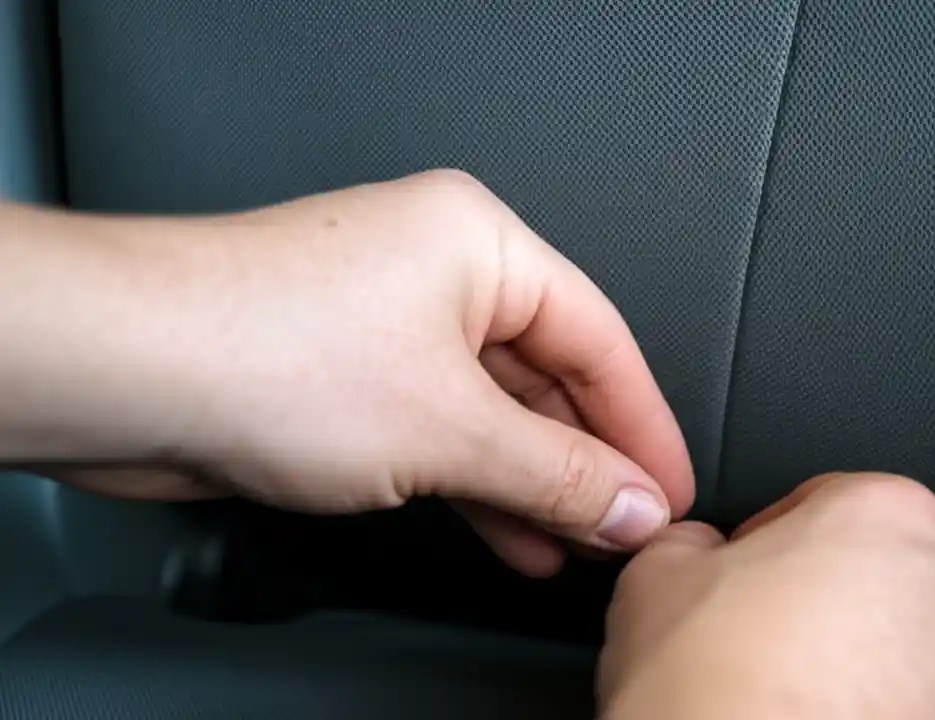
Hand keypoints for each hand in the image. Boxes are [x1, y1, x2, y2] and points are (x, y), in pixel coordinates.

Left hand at [1, 170, 693, 575]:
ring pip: (490, 410)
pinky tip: (505, 531)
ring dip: (532, 482)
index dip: (642, 424)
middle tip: (623, 526)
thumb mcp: (451, 429)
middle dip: (585, 460)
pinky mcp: (344, 372)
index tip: (667, 488)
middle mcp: (435, 271)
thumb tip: (629, 504)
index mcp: (479, 243)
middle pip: (546, 376)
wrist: (123, 370)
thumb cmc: (262, 348)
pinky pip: (437, 429)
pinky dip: (474, 481)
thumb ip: (556, 474)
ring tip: (572, 545)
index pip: (598, 339)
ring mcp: (386, 321)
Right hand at [599, 473, 934, 718]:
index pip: (827, 506)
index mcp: (887, 516)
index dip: (774, 551)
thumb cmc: (716, 706)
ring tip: (816, 710)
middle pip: (894, 577)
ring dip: (888, 670)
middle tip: (779, 657)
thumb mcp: (653, 584)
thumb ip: (691, 542)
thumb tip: (699, 554)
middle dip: (842, 609)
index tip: (751, 591)